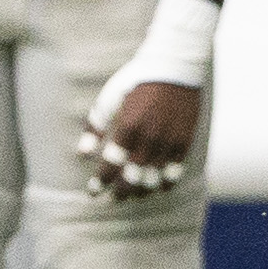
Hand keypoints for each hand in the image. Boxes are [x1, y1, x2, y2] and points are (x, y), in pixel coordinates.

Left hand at [78, 81, 199, 198]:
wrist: (175, 68)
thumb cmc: (134, 83)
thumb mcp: (108, 100)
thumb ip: (94, 128)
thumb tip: (82, 155)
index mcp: (128, 126)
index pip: (112, 163)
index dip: (101, 181)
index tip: (93, 191)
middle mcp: (150, 137)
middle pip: (133, 176)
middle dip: (121, 191)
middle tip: (113, 199)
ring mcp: (170, 140)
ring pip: (155, 177)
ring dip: (142, 191)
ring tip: (132, 197)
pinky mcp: (185, 141)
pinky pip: (175, 171)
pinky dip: (166, 183)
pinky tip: (158, 189)